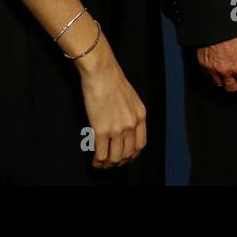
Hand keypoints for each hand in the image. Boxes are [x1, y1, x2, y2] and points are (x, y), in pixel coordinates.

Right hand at [75, 33, 147, 168]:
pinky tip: (95, 161)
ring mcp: (117, 129)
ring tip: (102, 164)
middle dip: (120, 161)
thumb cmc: (112, 80)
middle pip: (128, 153)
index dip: (133, 154)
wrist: (101, 72)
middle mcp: (131, 124)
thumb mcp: (131, 97)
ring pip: (115, 157)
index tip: (127, 157)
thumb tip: (124, 127)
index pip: (141, 144)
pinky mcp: (102, 130)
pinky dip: (98, 161)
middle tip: (113, 163)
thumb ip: (130, 113)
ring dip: (108, 163)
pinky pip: (102, 153)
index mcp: (140, 115)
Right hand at [196, 30, 236, 91]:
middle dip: (235, 84)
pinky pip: (208, 74)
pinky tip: (216, 64)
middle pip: (231, 88)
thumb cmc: (234, 30)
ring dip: (223, 79)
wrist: (217, 22)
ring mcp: (213, 68)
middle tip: (236, 77)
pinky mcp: (203, 63)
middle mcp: (226, 70)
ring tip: (226, 69)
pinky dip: (212, 72)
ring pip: (219, 83)